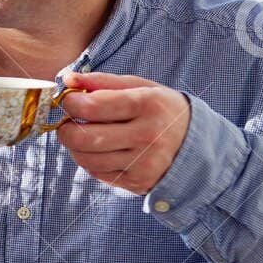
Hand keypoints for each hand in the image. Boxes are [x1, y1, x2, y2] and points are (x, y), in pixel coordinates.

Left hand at [56, 71, 191, 194]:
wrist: (197, 145)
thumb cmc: (162, 110)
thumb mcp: (141, 88)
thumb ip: (103, 82)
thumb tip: (67, 80)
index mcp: (148, 105)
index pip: (92, 107)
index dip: (71, 103)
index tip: (69, 101)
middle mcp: (148, 136)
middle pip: (83, 137)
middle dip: (66, 129)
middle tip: (68, 123)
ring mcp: (143, 162)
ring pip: (86, 159)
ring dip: (75, 147)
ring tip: (84, 135)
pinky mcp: (138, 182)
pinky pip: (97, 173)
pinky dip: (90, 161)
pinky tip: (101, 150)